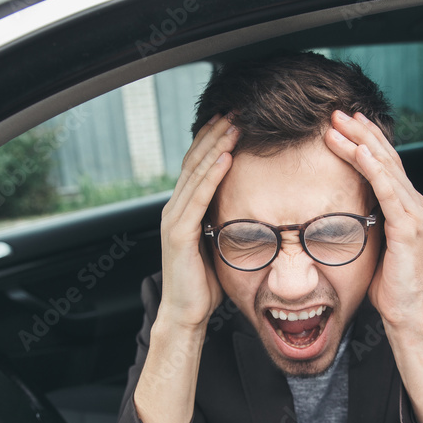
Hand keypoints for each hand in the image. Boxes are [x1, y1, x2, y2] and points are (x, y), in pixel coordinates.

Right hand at [157, 113, 239, 329]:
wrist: (186, 313)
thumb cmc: (204, 284)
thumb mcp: (217, 244)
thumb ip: (223, 223)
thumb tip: (248, 210)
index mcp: (184, 209)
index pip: (198, 165)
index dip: (214, 140)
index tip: (234, 119)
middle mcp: (175, 208)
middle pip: (195, 160)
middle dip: (215, 132)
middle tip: (236, 109)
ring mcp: (175, 219)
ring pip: (196, 173)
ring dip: (216, 145)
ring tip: (234, 123)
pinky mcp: (180, 233)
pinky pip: (198, 197)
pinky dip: (211, 174)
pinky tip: (226, 156)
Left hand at [323, 110, 422, 327]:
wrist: (406, 309)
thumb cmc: (388, 281)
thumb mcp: (374, 241)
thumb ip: (368, 219)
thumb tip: (346, 207)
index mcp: (405, 204)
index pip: (384, 163)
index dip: (365, 139)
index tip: (343, 122)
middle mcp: (413, 202)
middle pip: (385, 157)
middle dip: (360, 131)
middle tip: (337, 112)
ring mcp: (413, 212)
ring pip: (385, 167)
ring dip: (361, 142)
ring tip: (338, 125)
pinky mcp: (407, 226)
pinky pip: (388, 189)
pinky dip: (372, 167)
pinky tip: (358, 150)